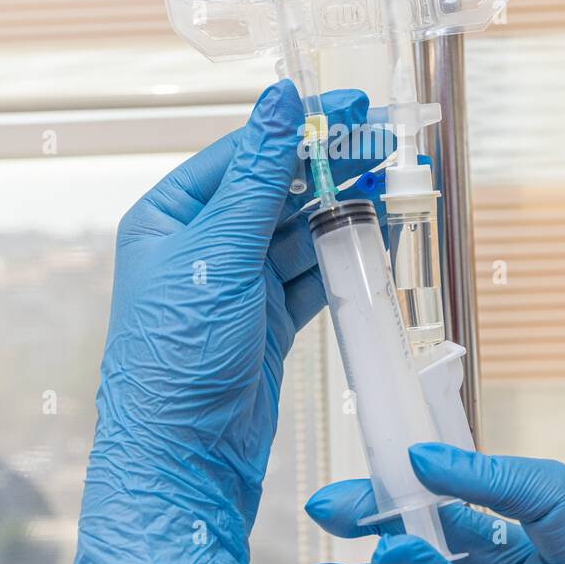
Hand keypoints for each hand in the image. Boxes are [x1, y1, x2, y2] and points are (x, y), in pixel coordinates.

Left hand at [67, 79, 380, 563]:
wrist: (184, 462)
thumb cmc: (178, 357)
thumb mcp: (220, 254)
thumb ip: (260, 177)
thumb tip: (281, 101)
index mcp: (169, 217)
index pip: (244, 153)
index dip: (299, 128)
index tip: (351, 107)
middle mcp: (202, 246)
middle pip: (278, 189)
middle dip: (331, 168)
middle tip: (386, 143)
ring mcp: (237, 285)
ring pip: (301, 232)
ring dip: (345, 212)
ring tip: (394, 186)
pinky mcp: (268, 321)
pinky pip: (315, 276)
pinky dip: (347, 259)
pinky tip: (382, 237)